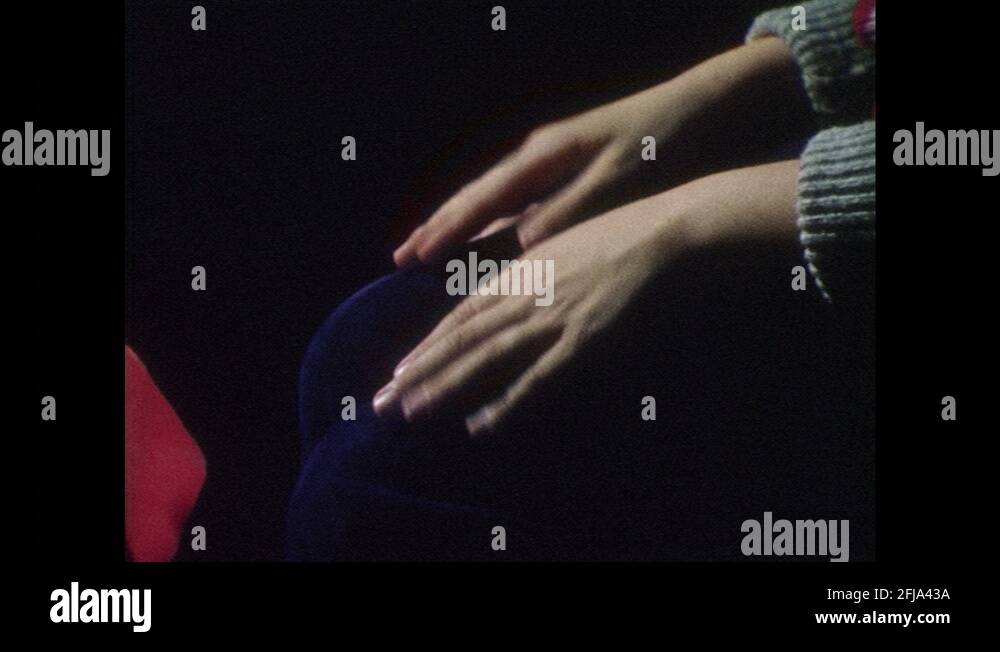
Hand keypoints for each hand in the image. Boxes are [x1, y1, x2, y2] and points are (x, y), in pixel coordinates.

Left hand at [375, 159, 800, 437]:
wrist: (665, 231)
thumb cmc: (623, 233)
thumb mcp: (567, 242)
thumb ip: (534, 265)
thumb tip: (507, 280)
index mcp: (521, 271)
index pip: (462, 315)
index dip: (428, 344)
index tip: (399, 370)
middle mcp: (525, 295)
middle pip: (460, 338)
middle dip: (418, 372)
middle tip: (381, 403)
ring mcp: (551, 318)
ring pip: (485, 358)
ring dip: (444, 387)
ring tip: (409, 413)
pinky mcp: (582, 341)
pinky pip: (536, 380)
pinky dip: (506, 404)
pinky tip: (479, 426)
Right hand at [392, 37, 806, 266]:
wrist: (694, 110)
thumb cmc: (658, 147)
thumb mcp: (615, 181)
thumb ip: (568, 209)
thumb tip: (522, 240)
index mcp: (543, 158)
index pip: (482, 200)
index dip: (446, 231)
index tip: (412, 258)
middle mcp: (536, 157)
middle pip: (474, 196)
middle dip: (437, 228)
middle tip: (401, 258)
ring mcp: (548, 162)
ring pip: (490, 199)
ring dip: (458, 225)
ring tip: (427, 250)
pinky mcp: (564, 170)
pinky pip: (514, 201)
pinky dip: (490, 223)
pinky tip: (483, 240)